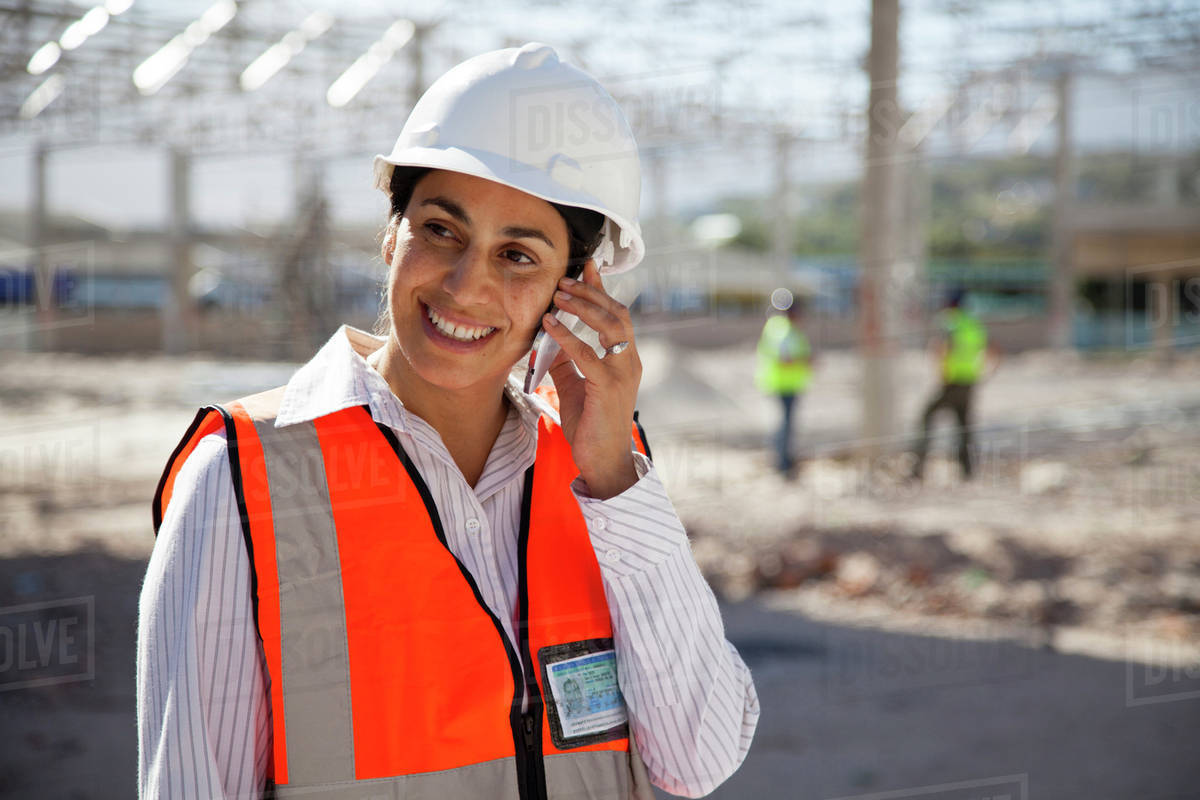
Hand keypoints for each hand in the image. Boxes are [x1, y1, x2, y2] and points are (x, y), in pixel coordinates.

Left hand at [540, 259, 640, 499]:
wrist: (604, 461)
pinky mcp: (608, 387)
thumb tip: (548, 340)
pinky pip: (587, 354)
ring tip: (558, 295)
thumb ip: (567, 362)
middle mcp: (629, 362)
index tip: (587, 267)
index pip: (617, 315)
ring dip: (583, 306)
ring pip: (611, 326)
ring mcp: (622, 373)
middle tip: (564, 279)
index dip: (601, 289)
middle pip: (617, 313)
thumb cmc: (592, 426)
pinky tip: (549, 324)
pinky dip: (567, 336)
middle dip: (591, 292)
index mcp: (625, 360)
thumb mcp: (576, 387)